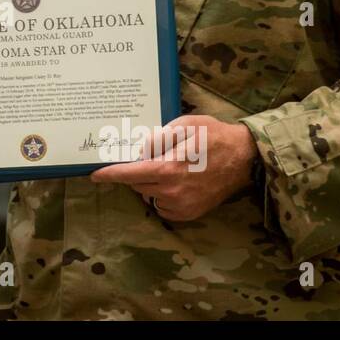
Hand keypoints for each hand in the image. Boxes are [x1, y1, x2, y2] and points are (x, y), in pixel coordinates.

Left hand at [88, 115, 257, 220]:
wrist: (244, 158)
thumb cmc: (213, 137)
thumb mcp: (184, 125)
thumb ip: (158, 138)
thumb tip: (140, 151)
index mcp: (168, 169)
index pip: (130, 175)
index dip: (110, 175)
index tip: (95, 176)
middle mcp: (172, 192)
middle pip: (138, 184)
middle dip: (138, 172)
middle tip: (155, 158)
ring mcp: (182, 206)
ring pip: (150, 195)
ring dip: (151, 184)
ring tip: (172, 168)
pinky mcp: (190, 214)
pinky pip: (163, 206)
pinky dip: (163, 196)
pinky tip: (178, 183)